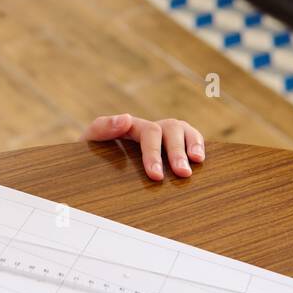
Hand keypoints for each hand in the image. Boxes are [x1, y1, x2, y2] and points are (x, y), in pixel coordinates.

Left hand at [83, 113, 204, 181]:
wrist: (89, 168)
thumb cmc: (92, 155)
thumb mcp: (89, 141)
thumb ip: (102, 128)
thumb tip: (126, 118)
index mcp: (131, 126)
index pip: (148, 132)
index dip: (154, 153)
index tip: (156, 174)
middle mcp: (151, 129)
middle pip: (170, 130)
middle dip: (177, 152)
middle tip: (183, 174)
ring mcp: (163, 137)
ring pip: (183, 130)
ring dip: (193, 145)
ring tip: (198, 162)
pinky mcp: (173, 149)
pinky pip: (191, 140)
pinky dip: (199, 146)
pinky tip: (203, 161)